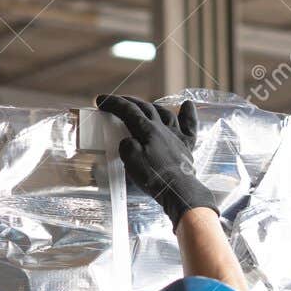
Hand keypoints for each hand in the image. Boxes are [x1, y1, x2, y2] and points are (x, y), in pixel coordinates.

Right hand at [95, 95, 216, 227]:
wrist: (178, 190)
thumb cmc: (153, 176)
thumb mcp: (130, 161)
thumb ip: (126, 146)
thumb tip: (129, 141)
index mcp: (147, 130)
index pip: (127, 111)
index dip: (113, 103)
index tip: (100, 100)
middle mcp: (162, 128)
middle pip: (145, 108)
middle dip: (129, 102)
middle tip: (117, 102)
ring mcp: (176, 136)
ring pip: (165, 113)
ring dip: (152, 106)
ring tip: (144, 105)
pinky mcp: (187, 146)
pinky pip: (189, 126)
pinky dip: (188, 114)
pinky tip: (187, 105)